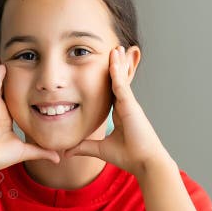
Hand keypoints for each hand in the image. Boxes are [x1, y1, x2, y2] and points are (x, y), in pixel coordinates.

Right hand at [0, 57, 58, 176]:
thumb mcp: (25, 152)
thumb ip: (41, 151)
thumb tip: (58, 157)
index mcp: (7, 118)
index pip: (17, 99)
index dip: (23, 89)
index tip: (30, 79)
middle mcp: (0, 110)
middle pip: (7, 88)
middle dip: (10, 75)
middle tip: (15, 60)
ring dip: (1, 70)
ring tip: (4, 55)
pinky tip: (1, 64)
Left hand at [66, 46, 169, 176]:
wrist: (143, 162)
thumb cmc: (127, 156)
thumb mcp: (99, 150)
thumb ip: (83, 148)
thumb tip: (67, 151)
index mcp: (120, 114)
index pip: (112, 92)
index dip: (108, 80)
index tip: (103, 69)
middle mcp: (125, 106)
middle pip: (118, 81)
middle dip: (116, 66)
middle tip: (113, 51)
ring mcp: (129, 104)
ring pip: (121, 79)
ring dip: (117, 63)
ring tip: (115, 48)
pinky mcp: (131, 106)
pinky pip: (121, 85)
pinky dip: (117, 73)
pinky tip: (113, 61)